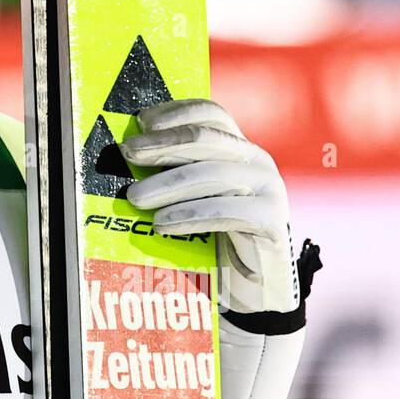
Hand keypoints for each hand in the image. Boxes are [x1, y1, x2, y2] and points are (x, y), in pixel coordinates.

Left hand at [119, 99, 299, 314]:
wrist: (254, 286)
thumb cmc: (217, 237)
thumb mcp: (196, 195)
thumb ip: (177, 170)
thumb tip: (130, 152)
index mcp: (240, 147)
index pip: (211, 113)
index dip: (176, 112)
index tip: (141, 122)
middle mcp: (258, 160)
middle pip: (206, 138)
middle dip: (162, 144)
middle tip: (128, 153)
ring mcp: (269, 188)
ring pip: (211, 173)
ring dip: (166, 184)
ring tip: (135, 197)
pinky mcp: (272, 219)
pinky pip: (224, 210)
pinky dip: (188, 215)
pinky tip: (161, 224)